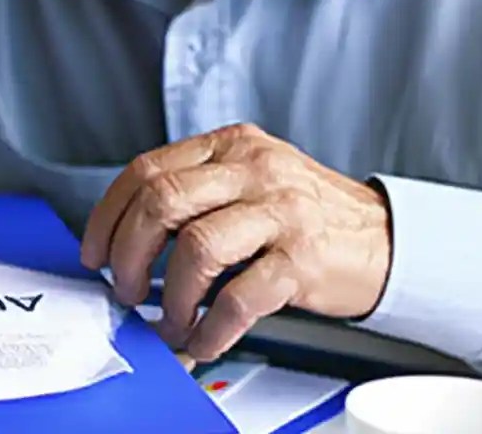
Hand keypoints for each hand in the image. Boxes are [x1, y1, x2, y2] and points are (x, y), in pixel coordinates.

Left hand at [80, 123, 391, 360]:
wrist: (387, 239)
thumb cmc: (308, 214)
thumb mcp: (250, 178)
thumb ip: (196, 190)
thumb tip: (126, 237)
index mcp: (231, 145)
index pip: (146, 170)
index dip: (107, 216)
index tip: (94, 251)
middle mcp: (254, 169)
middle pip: (161, 203)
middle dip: (128, 255)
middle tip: (126, 289)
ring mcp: (281, 212)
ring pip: (196, 247)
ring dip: (170, 297)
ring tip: (170, 320)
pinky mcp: (302, 259)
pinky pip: (239, 297)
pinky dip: (212, 327)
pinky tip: (205, 337)